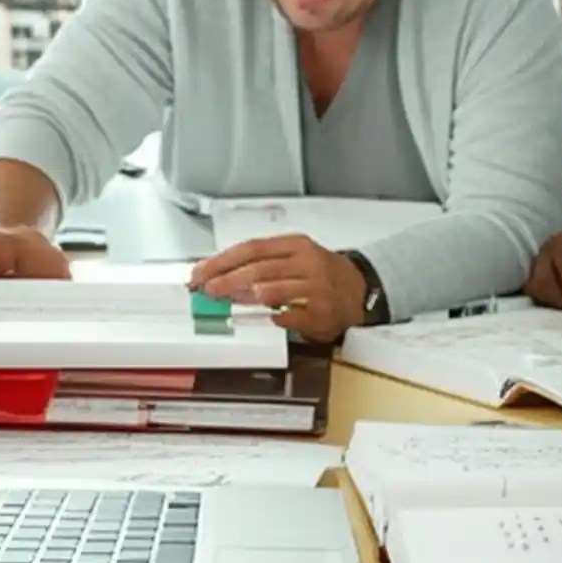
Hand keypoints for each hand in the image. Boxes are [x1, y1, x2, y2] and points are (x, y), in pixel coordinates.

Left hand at [190, 234, 365, 341]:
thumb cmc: (320, 273)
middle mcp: (306, 263)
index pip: (251, 248)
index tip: (202, 271)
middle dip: (226, 279)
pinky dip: (271, 317)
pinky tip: (261, 317)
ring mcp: (315, 288)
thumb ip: (263, 264)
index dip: (222, 260)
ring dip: (243, 297)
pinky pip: (288, 316)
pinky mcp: (321, 312)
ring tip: (226, 301)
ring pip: (271, 290)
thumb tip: (221, 276)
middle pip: (257, 269)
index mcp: (296, 245)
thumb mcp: (294, 257)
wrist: (360, 289)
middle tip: (207, 289)